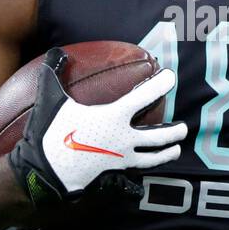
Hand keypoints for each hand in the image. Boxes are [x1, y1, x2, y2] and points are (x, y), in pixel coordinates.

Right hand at [7, 47, 186, 215]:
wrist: (45, 172)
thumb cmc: (51, 134)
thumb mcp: (51, 99)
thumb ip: (54, 74)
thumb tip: (56, 53)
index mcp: (114, 117)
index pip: (144, 97)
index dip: (160, 85)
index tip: (171, 77)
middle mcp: (123, 139)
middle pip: (157, 136)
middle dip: (173, 132)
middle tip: (183, 128)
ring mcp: (120, 160)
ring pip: (151, 159)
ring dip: (166, 154)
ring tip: (175, 150)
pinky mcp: (112, 176)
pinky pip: (133, 175)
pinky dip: (142, 174)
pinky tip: (145, 175)